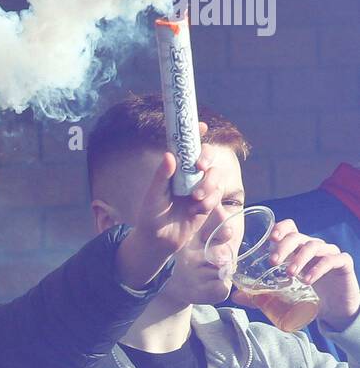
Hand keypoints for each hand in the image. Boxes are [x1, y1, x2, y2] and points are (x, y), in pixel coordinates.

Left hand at [117, 125, 223, 287]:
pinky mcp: (207, 204)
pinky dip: (209, 201)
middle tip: (199, 166)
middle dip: (207, 158)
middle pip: (208, 157)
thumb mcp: (152, 195)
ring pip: (216, 175)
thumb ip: (161, 176)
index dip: (196, 134)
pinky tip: (196, 210)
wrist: (158, 241)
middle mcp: (190, 176)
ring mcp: (200, 188)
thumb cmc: (151, 215)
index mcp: (176, 169)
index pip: (188, 147)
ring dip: (208, 184)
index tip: (201, 126)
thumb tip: (169, 155)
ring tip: (195, 198)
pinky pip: (216, 195)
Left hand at [268, 219, 359, 332]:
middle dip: (284, 246)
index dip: (281, 228)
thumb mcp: (283, 296)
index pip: (290, 229)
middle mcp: (313, 248)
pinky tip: (308, 279)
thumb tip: (236, 296)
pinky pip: (332, 259)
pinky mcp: (342, 264)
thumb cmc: (309, 298)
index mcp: (298, 250)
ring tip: (290, 274)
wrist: (336, 311)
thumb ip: (261, 295)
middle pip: (299, 237)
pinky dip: (319, 268)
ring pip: (314, 246)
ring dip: (299, 258)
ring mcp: (329, 254)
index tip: (270, 238)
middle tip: (273, 262)